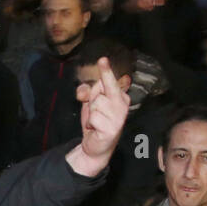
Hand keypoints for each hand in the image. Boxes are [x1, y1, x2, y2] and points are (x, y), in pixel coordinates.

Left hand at [66, 57, 129, 176]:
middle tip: (95, 111)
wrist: (95, 146)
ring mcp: (119, 117)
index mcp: (120, 97)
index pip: (109, 81)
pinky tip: (96, 129)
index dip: (105, 71)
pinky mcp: (113, 128)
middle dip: (92, 99)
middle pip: (99, 91)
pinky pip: (93, 117)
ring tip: (95, 122)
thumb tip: (83, 91)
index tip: (102, 59)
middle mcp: (122, 105)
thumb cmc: (95, 122)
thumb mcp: (90, 104)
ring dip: (90, 113)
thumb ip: (87, 92)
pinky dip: (90, 124)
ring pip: (95, 103)